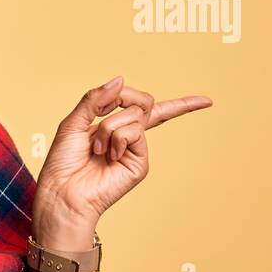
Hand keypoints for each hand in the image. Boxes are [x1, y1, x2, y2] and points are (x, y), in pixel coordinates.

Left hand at [33, 75, 212, 236]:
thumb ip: (94, 99)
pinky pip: (134, 131)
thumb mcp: (73, 122)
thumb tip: (121, 79)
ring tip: (97, 149)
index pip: (149, 110)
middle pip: (143, 102)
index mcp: (114, 126)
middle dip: (120, 99)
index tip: (208, 101)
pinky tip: (108, 156)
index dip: (181, 105)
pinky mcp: (140, 163)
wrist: (63, 192)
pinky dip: (117, 138)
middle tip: (100, 119)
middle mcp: (128, 137)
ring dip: (108, 127)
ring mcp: (136, 150)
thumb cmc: (63, 162)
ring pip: (134, 115)